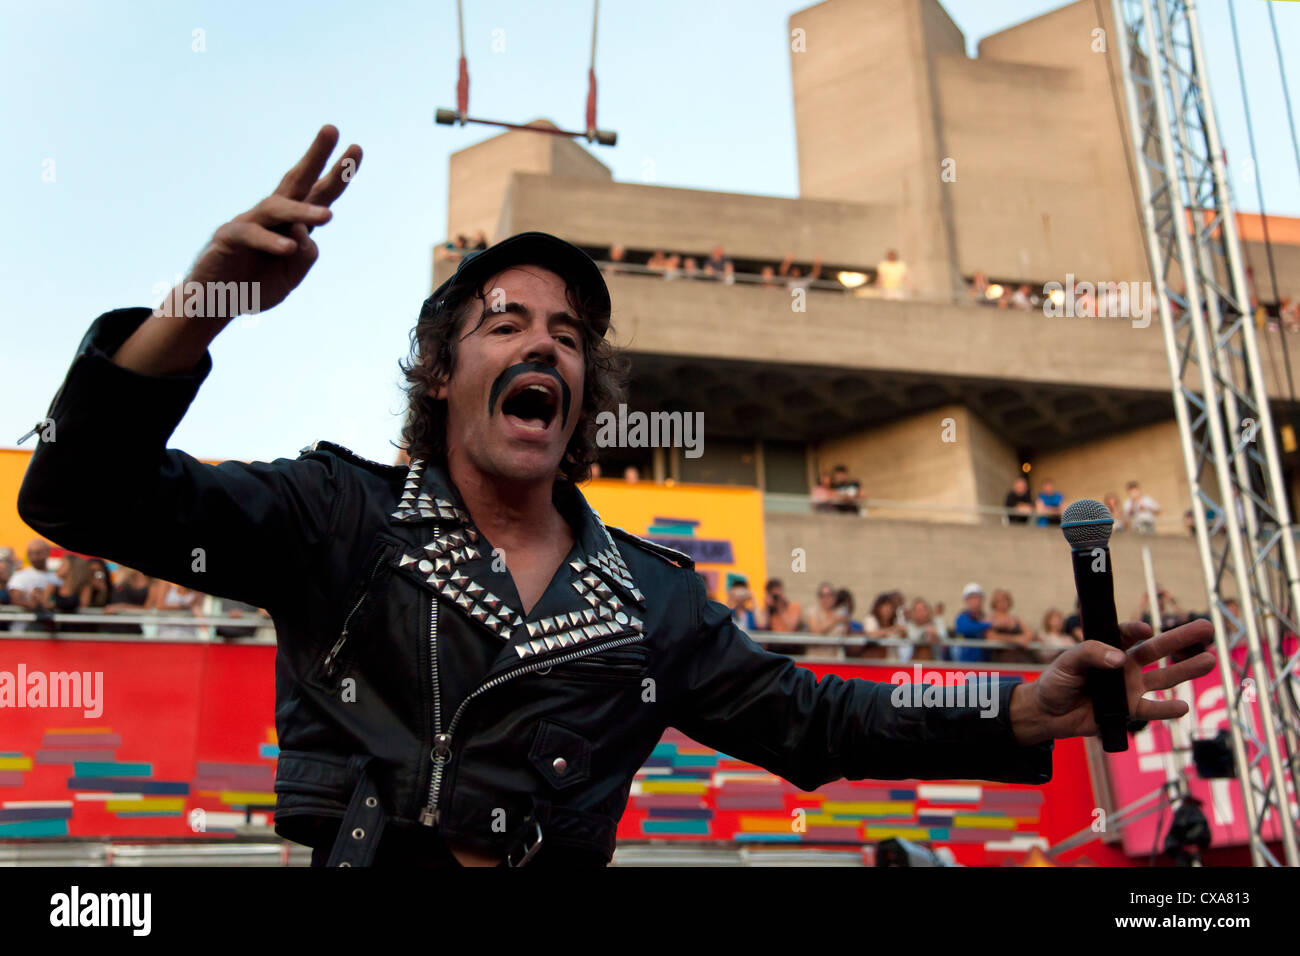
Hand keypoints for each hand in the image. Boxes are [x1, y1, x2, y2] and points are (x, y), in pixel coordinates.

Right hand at [162, 125, 361, 317]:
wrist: (217, 303)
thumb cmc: (255, 286)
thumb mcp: (290, 278)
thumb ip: (305, 260)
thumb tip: (307, 238)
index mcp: (293, 225)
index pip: (319, 194)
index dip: (338, 174)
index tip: (356, 148)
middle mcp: (273, 217)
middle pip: (296, 181)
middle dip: (315, 156)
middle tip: (332, 129)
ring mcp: (249, 222)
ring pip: (278, 208)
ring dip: (304, 212)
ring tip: (328, 217)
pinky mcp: (228, 237)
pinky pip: (251, 234)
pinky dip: (270, 242)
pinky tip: (288, 248)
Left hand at [1010, 618, 1215, 744]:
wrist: (1048, 714)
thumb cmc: (1056, 682)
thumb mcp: (1067, 662)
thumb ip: (1091, 654)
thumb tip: (1120, 659)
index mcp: (1107, 648)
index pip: (1126, 634)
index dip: (1136, 630)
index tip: (1145, 629)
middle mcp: (1123, 666)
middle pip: (1156, 650)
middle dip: (1181, 639)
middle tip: (1206, 628)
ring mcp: (1128, 688)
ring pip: (1163, 678)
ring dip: (1186, 670)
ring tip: (1210, 660)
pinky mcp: (1128, 710)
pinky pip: (1151, 709)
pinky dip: (1167, 709)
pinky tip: (1184, 706)